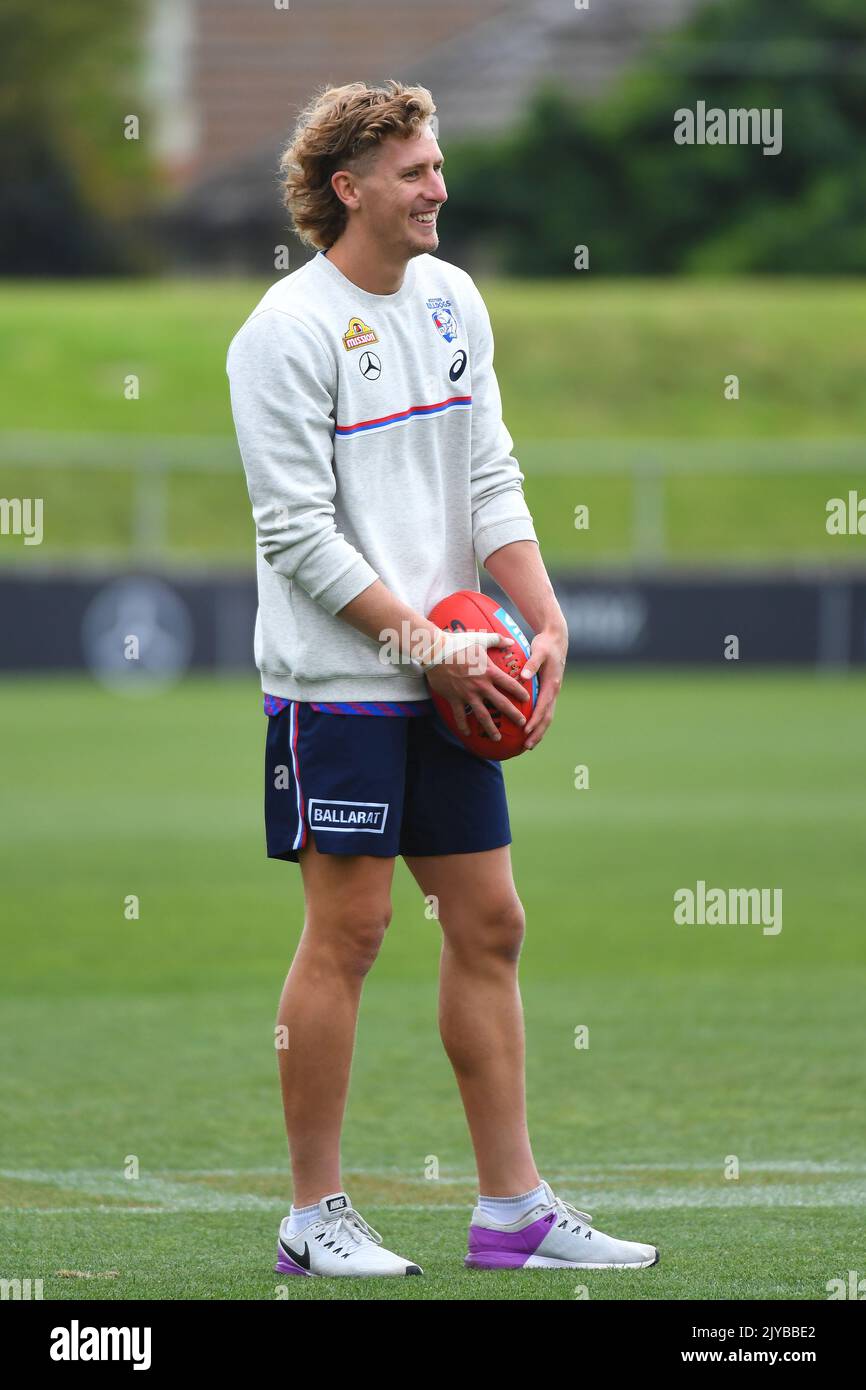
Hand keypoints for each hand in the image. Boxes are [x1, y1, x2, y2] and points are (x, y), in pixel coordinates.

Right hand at [423, 630, 530, 742]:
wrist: (435, 652)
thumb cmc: (458, 643)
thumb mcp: (480, 638)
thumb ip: (497, 640)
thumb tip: (511, 641)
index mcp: (489, 672)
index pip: (510, 685)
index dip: (520, 693)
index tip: (527, 700)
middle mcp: (481, 686)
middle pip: (501, 704)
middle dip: (513, 715)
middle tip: (522, 723)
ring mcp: (467, 694)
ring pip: (482, 715)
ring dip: (491, 728)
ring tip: (498, 738)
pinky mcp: (454, 699)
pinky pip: (460, 716)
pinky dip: (463, 725)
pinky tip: (468, 733)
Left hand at [520, 623, 568, 750]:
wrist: (557, 639)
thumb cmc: (545, 644)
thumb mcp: (539, 651)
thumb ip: (532, 663)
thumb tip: (524, 676)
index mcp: (551, 684)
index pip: (543, 707)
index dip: (535, 720)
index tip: (525, 730)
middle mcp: (553, 691)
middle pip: (547, 718)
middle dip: (538, 733)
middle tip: (527, 746)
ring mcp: (552, 692)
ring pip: (547, 716)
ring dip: (539, 731)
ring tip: (528, 744)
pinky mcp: (549, 691)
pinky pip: (544, 710)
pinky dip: (538, 722)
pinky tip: (528, 729)